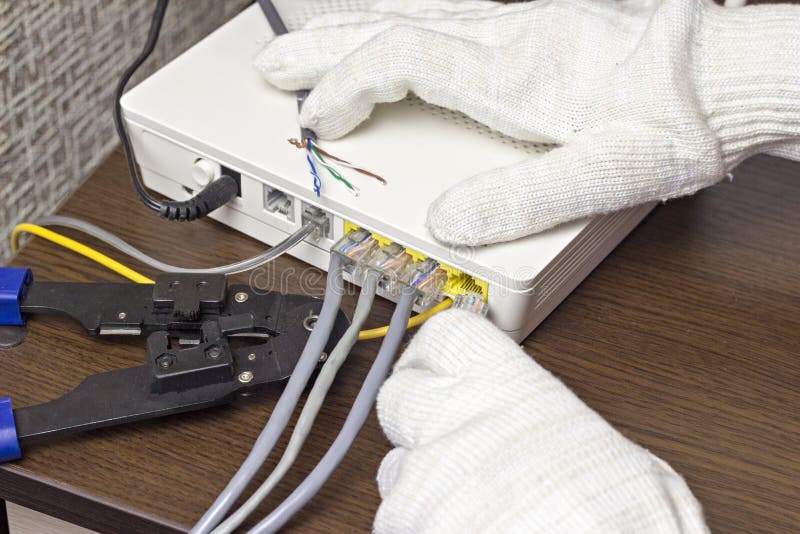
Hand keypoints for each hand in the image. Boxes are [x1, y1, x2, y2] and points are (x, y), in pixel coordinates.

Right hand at [256, 0, 799, 245]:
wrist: (728, 81)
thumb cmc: (677, 124)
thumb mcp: (604, 178)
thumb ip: (520, 199)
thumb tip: (450, 219)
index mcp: (511, 74)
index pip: (399, 60)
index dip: (343, 85)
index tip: (313, 118)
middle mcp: (507, 37)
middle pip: (390, 27)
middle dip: (323, 48)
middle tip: (274, 67)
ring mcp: (520, 24)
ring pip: (415, 13)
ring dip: (352, 26)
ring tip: (309, 38)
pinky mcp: (537, 26)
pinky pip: (447, 14)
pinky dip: (401, 20)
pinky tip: (394, 25)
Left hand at [372, 309, 707, 532]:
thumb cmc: (621, 522)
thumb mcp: (617, 450)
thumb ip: (558, 426)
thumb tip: (550, 428)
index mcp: (509, 388)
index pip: (447, 336)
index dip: (436, 354)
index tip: (435, 365)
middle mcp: (454, 421)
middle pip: (399, 396)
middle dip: (415, 417)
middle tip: (443, 438)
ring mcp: (422, 476)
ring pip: (395, 467)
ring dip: (421, 482)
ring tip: (469, 505)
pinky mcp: (405, 522)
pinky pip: (397, 518)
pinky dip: (421, 525)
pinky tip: (461, 530)